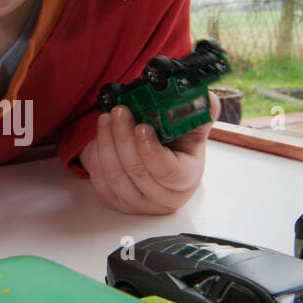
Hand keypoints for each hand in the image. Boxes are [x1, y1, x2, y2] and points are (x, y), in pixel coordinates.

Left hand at [80, 91, 219, 215]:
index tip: (141, 127)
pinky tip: (100, 138)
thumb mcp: (193, 127)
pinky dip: (97, 159)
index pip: (168, 172)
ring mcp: (139, 204)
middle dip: (123, 139)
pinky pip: (101, 184)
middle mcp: (164, 198)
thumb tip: (206, 99)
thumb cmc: (177, 143)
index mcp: (187, 180)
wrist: (159, 156)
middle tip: (118, 112)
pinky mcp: (118, 203)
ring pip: (116, 178)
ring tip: (106, 119)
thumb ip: (201, 112)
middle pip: (138, 173)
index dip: (151, 150)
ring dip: (107, 145)